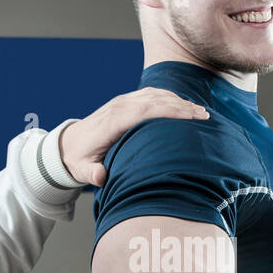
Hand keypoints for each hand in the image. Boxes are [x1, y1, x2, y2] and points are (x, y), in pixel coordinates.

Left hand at [59, 89, 208, 186]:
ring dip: (179, 101)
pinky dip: (169, 98)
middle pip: (155, 100)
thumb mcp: (82, 169)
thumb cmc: (79, 159)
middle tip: (204, 116)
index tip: (190, 116)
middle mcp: (120, 106)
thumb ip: (92, 173)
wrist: (68, 144)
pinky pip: (151, 94)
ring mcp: (123, 101)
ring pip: (155, 95)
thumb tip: (101, 177)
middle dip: (181, 106)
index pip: (146, 110)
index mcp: (113, 121)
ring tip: (200, 111)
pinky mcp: (126, 101)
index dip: (169, 111)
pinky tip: (184, 105)